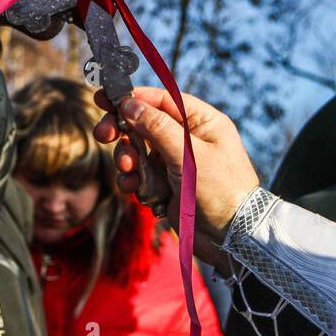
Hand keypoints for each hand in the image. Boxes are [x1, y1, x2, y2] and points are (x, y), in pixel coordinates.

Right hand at [93, 87, 259, 270]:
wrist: (231, 238)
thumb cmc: (221, 190)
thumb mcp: (189, 155)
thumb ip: (158, 127)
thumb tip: (130, 104)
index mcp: (202, 122)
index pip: (162, 100)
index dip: (132, 97)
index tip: (103, 98)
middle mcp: (187, 139)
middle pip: (144, 123)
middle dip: (123, 130)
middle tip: (103, 135)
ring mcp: (176, 162)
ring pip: (138, 150)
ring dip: (127, 159)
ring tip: (129, 171)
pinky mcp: (167, 185)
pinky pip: (140, 175)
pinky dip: (133, 180)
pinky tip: (134, 190)